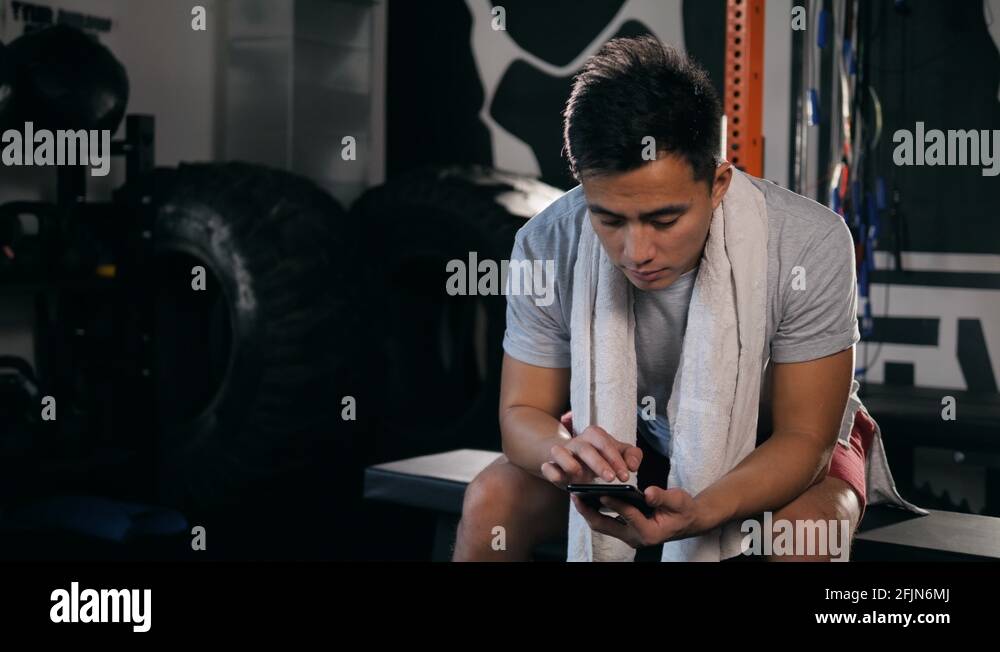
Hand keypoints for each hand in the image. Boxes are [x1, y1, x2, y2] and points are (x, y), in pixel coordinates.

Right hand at [540, 425, 641, 488]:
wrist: (571, 460)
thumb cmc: (598, 458)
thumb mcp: (617, 454)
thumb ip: (631, 455)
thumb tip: (633, 465)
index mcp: (594, 436)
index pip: (605, 443)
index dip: (616, 459)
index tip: (626, 477)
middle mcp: (577, 442)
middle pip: (586, 448)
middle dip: (599, 464)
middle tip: (611, 479)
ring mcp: (561, 453)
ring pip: (561, 452)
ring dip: (570, 464)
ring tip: (581, 477)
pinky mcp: (551, 466)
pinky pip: (547, 466)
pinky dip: (551, 471)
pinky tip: (561, 479)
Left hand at [570, 486, 700, 547]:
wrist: (687, 521)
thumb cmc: (683, 510)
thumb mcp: (678, 501)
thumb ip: (662, 497)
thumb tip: (648, 493)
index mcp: (650, 532)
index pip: (629, 516)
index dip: (615, 504)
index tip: (602, 492)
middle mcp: (636, 538)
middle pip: (606, 526)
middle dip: (589, 511)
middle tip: (575, 495)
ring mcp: (628, 536)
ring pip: (601, 526)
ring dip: (588, 511)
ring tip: (575, 494)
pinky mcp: (624, 531)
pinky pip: (604, 522)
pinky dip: (594, 511)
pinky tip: (586, 496)